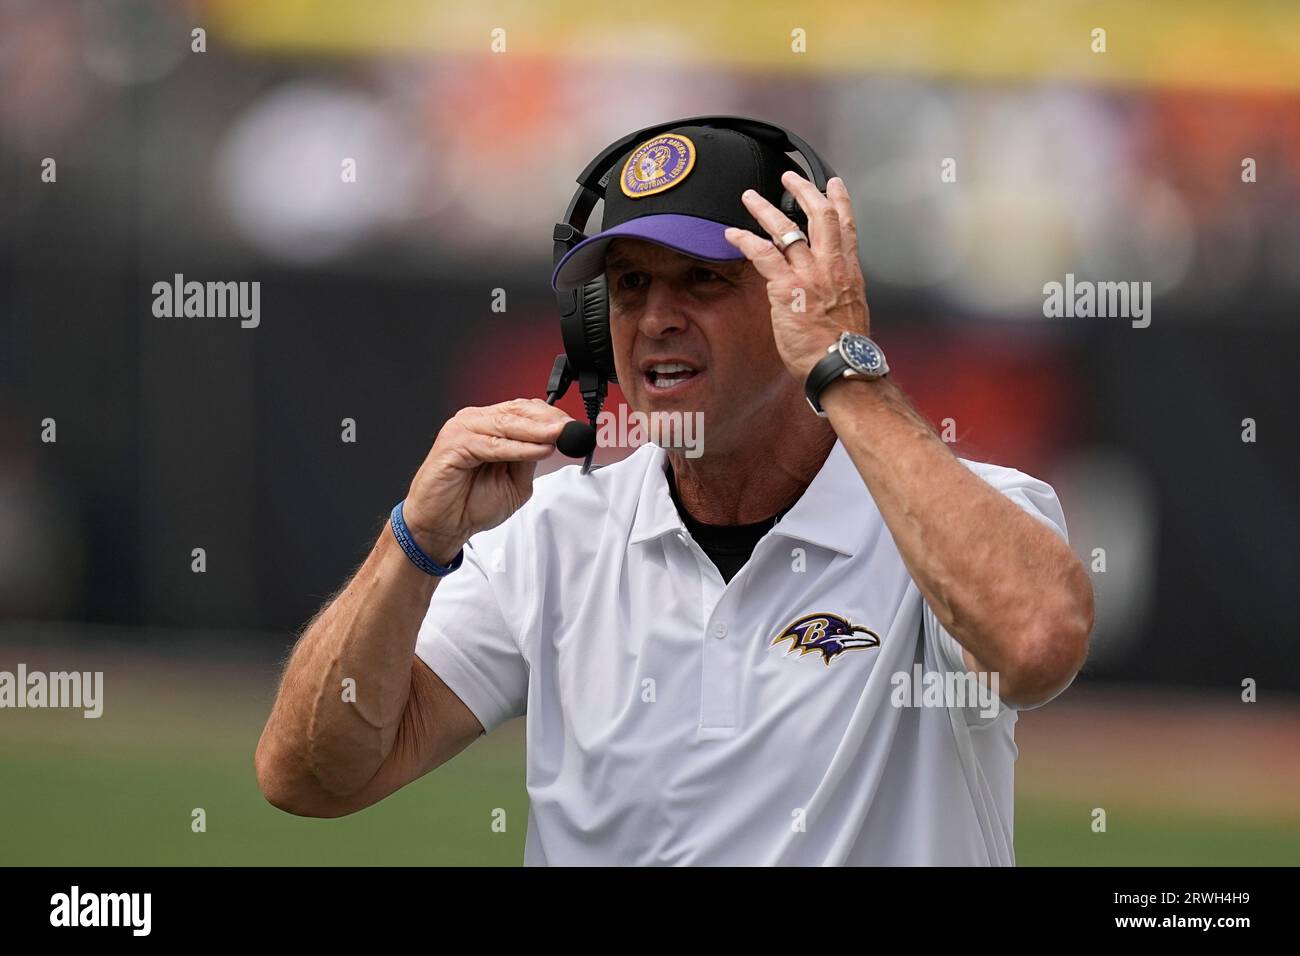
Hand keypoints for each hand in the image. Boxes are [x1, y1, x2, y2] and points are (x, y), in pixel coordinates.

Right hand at [402, 399, 572, 562]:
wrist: (442, 526)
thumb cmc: (470, 504)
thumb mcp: (514, 481)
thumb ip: (529, 459)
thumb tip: (552, 443)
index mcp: (488, 425)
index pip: (524, 410)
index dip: (551, 417)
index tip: (574, 427)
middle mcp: (474, 422)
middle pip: (517, 412)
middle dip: (548, 421)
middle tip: (572, 429)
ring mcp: (462, 430)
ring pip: (506, 424)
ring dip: (536, 432)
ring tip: (560, 436)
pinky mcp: (453, 445)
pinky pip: (492, 444)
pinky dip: (518, 448)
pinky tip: (538, 450)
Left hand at [723, 171, 870, 380]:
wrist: (840, 364)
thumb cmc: (843, 348)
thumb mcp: (849, 311)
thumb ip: (835, 292)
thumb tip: (822, 291)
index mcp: (848, 271)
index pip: (846, 226)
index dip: (840, 201)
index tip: (833, 185)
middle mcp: (831, 265)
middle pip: (820, 214)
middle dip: (804, 190)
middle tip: (789, 176)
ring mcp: (809, 273)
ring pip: (786, 228)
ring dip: (764, 209)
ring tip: (750, 197)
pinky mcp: (786, 286)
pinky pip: (762, 254)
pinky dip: (745, 240)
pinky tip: (731, 233)